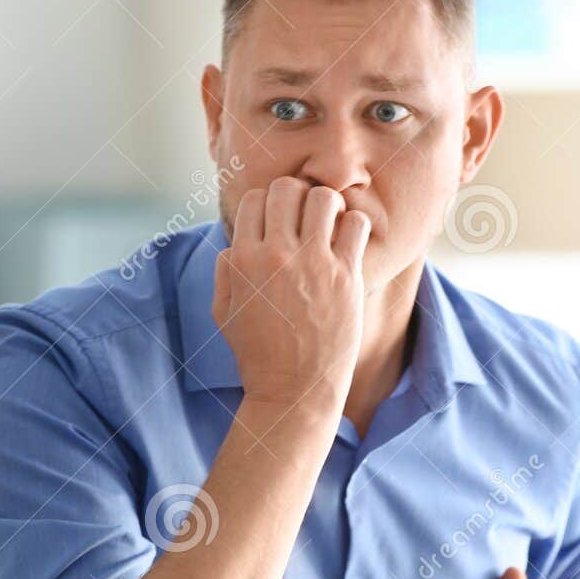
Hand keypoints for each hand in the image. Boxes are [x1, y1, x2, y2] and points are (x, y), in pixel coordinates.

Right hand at [213, 177, 370, 414]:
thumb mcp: (223, 311)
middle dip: (295, 196)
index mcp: (242, 259)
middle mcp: (276, 255)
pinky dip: (353, 224)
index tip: (278, 220)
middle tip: (304, 217)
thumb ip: (226, 269)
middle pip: (286, 188)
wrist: (293, 391)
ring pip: (322, 197)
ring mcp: (313, 264)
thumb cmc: (257, 353)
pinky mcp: (345, 277)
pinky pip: (355, 224)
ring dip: (326, 204)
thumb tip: (238, 240)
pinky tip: (348, 241)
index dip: (267, 204)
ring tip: (328, 224)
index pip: (254, 199)